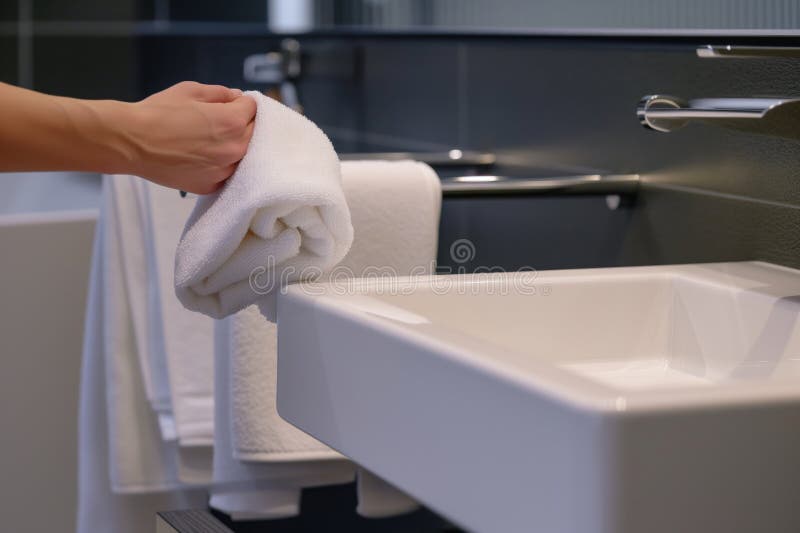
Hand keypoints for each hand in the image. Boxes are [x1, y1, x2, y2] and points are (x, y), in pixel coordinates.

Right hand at [125, 81, 256, 193]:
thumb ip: (221, 93)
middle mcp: (235, 148)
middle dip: (242, 125)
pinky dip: (220, 165)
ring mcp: (224, 170)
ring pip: (243, 156)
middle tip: (219, 122)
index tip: (229, 104)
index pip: (254, 109)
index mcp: (233, 121)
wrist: (131, 142)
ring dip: (233, 147)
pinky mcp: (212, 185)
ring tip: (210, 141)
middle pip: (255, 133)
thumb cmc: (158, 112)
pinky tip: (203, 157)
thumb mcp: (192, 90)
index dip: (241, 104)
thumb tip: (237, 97)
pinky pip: (226, 174)